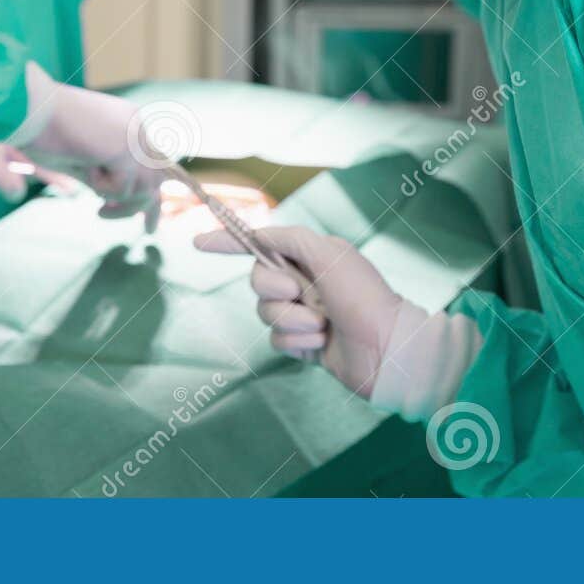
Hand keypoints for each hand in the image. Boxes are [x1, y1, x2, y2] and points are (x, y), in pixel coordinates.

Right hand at [11, 64, 169, 230]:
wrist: (29, 107)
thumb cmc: (43, 131)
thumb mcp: (82, 158)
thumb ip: (103, 175)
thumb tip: (118, 200)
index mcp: (127, 122)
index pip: (154, 163)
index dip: (157, 193)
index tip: (152, 224)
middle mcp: (135, 126)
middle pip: (157, 179)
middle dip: (149, 210)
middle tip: (143, 231)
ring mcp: (133, 135)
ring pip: (145, 189)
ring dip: (122, 207)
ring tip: (99, 210)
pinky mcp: (125, 147)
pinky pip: (123, 188)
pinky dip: (101, 189)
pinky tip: (85, 167)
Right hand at [195, 225, 403, 395]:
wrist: (386, 350)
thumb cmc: (363, 296)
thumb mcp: (328, 254)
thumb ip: (290, 239)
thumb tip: (259, 234)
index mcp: (310, 255)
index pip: (260, 244)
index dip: (228, 243)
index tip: (198, 242)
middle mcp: (304, 281)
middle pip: (257, 281)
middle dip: (274, 289)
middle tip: (299, 292)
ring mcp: (302, 313)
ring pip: (265, 313)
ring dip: (292, 320)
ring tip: (322, 324)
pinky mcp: (303, 343)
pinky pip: (276, 339)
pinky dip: (297, 341)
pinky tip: (321, 344)